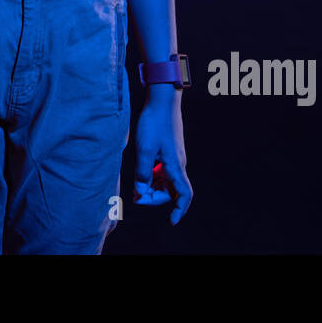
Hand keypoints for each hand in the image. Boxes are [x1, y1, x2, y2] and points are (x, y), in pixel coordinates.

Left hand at [133, 90, 192, 224]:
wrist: (162, 100)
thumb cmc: (153, 122)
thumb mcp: (144, 148)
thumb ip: (143, 172)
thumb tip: (141, 192)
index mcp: (175, 166)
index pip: (184, 195)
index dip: (180, 210)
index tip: (172, 221)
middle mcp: (178, 164)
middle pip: (171, 191)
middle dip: (155, 197)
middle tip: (137, 195)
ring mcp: (174, 158)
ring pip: (166, 181)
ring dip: (153, 186)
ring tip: (137, 183)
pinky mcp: (168, 152)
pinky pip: (163, 171)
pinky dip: (153, 176)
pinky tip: (142, 170)